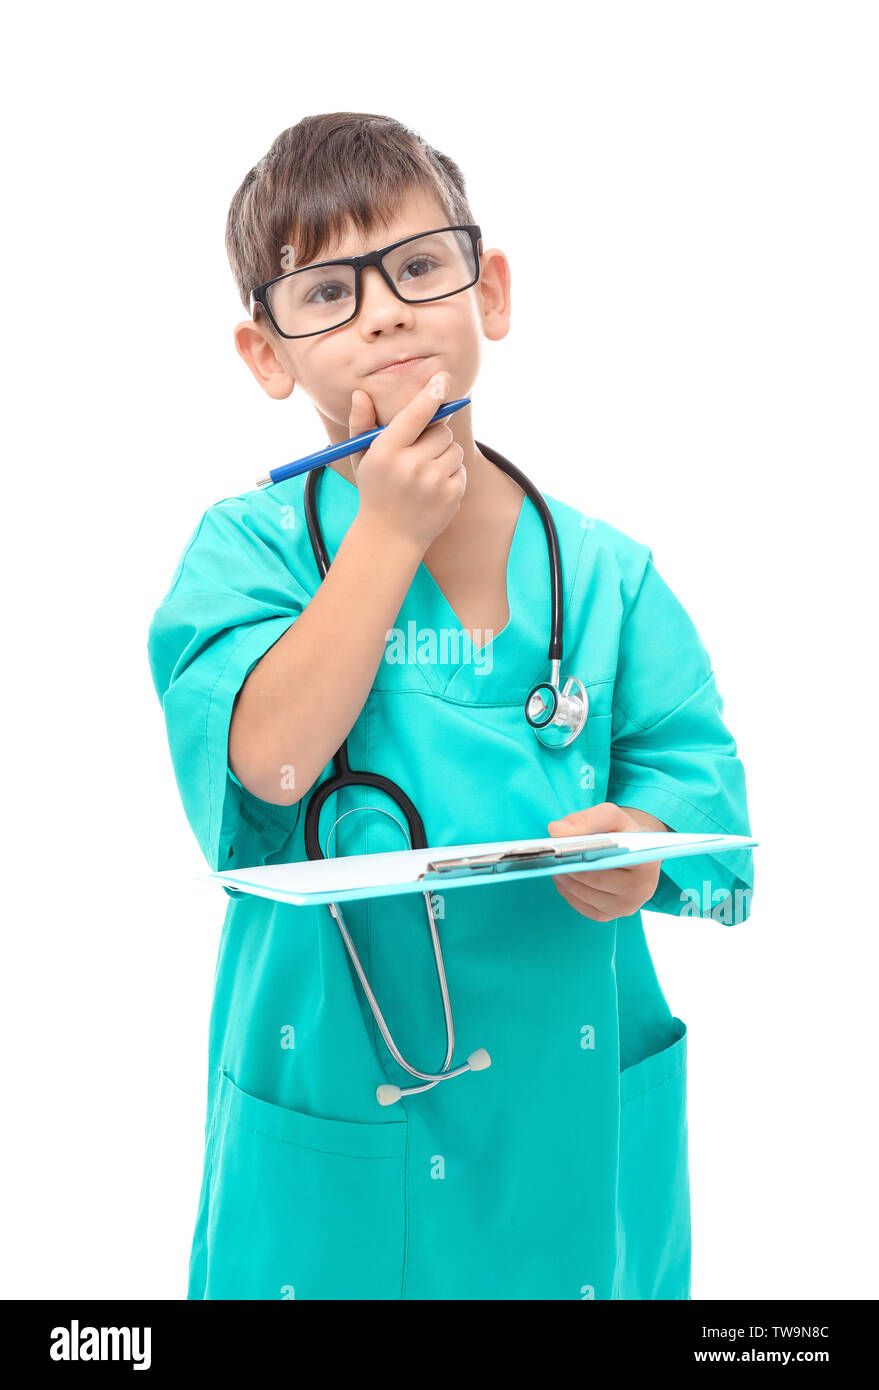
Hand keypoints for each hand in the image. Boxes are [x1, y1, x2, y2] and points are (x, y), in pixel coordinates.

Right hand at [347, 371, 465, 551]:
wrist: (388, 537)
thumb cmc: (375, 490)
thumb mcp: (361, 458)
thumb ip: (361, 425)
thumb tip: (361, 394)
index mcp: (386, 452)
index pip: (415, 415)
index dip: (431, 395)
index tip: (442, 380)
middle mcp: (410, 466)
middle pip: (441, 431)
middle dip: (434, 436)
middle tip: (419, 452)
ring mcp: (433, 483)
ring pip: (454, 449)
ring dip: (444, 455)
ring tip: (424, 473)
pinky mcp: (451, 495)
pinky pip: (460, 469)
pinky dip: (450, 474)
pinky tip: (433, 489)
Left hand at [546, 802, 663, 920]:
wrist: (636, 849)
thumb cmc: (623, 832)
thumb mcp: (611, 816)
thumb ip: (586, 819)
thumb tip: (556, 830)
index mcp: (645, 862)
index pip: (605, 861)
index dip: (578, 854)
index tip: (559, 846)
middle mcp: (641, 890)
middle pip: (591, 879)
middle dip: (567, 866)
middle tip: (552, 854)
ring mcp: (625, 907)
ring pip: (582, 894)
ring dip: (564, 878)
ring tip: (556, 863)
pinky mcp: (610, 916)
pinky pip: (581, 906)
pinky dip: (568, 891)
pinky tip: (564, 876)